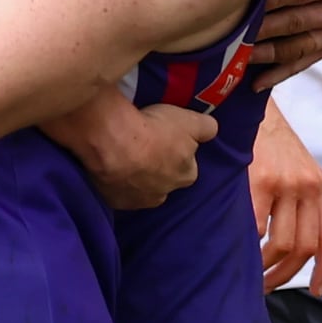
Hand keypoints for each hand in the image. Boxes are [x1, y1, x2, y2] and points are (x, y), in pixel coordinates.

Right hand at [48, 95, 216, 210]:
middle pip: (165, 181)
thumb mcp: (189, 121)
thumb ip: (206, 127)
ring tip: (125, 156)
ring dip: (135, 177)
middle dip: (158, 169)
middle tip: (145, 147)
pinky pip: (117, 192)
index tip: (167, 140)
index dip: (179, 152)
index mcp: (186, 176)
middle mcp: (164, 194)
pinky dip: (115, 181)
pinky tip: (110, 166)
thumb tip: (212, 130)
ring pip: (141, 189)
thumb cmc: (156, 131)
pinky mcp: (114, 202)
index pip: (188, 166)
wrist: (114, 144)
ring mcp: (138, 201)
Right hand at [249, 104, 321, 294]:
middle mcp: (308, 188)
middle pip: (306, 247)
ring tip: (252, 276)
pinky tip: (241, 252)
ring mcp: (286, 185)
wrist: (251, 109)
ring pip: (283, 243)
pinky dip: (251, 246)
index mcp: (319, 187)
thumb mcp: (297, 168)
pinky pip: (258, 227)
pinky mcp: (262, 181)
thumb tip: (289, 241)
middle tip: (267, 287)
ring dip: (268, 268)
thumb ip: (299, 199)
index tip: (316, 290)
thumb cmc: (270, 142)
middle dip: (287, 275)